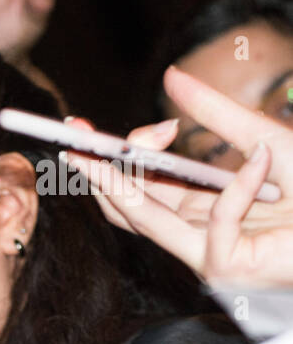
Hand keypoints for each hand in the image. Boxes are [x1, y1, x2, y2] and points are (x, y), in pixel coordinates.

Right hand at [67, 66, 292, 287]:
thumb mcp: (268, 139)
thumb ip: (216, 114)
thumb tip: (171, 77)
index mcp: (201, 206)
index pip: (137, 187)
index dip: (106, 159)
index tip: (81, 130)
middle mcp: (197, 232)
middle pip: (125, 206)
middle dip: (97, 170)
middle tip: (75, 137)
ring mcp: (209, 253)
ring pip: (145, 219)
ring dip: (122, 182)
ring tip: (106, 149)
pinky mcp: (229, 265)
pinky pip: (212, 222)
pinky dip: (236, 188)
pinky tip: (262, 162)